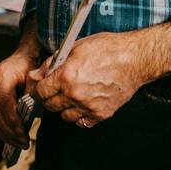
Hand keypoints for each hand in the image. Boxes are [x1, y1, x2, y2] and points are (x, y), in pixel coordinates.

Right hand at [0, 36, 45, 147]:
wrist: (22, 56)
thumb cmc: (30, 65)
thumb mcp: (35, 76)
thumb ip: (33, 94)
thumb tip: (33, 113)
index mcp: (2, 76)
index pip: (5, 105)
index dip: (14, 122)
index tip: (24, 134)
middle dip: (10, 133)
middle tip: (24, 143)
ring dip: (6, 135)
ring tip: (20, 144)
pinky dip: (2, 130)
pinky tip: (13, 138)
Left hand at [29, 31, 151, 127]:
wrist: (135, 59)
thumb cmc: (107, 48)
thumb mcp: (75, 47)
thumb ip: (53, 63)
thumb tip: (36, 75)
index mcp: (66, 76)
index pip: (40, 92)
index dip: (39, 88)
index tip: (43, 85)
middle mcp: (75, 94)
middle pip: (49, 106)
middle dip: (49, 97)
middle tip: (57, 89)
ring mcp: (88, 107)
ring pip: (64, 116)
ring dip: (64, 107)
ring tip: (72, 95)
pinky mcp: (101, 114)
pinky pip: (81, 123)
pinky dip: (79, 116)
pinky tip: (83, 103)